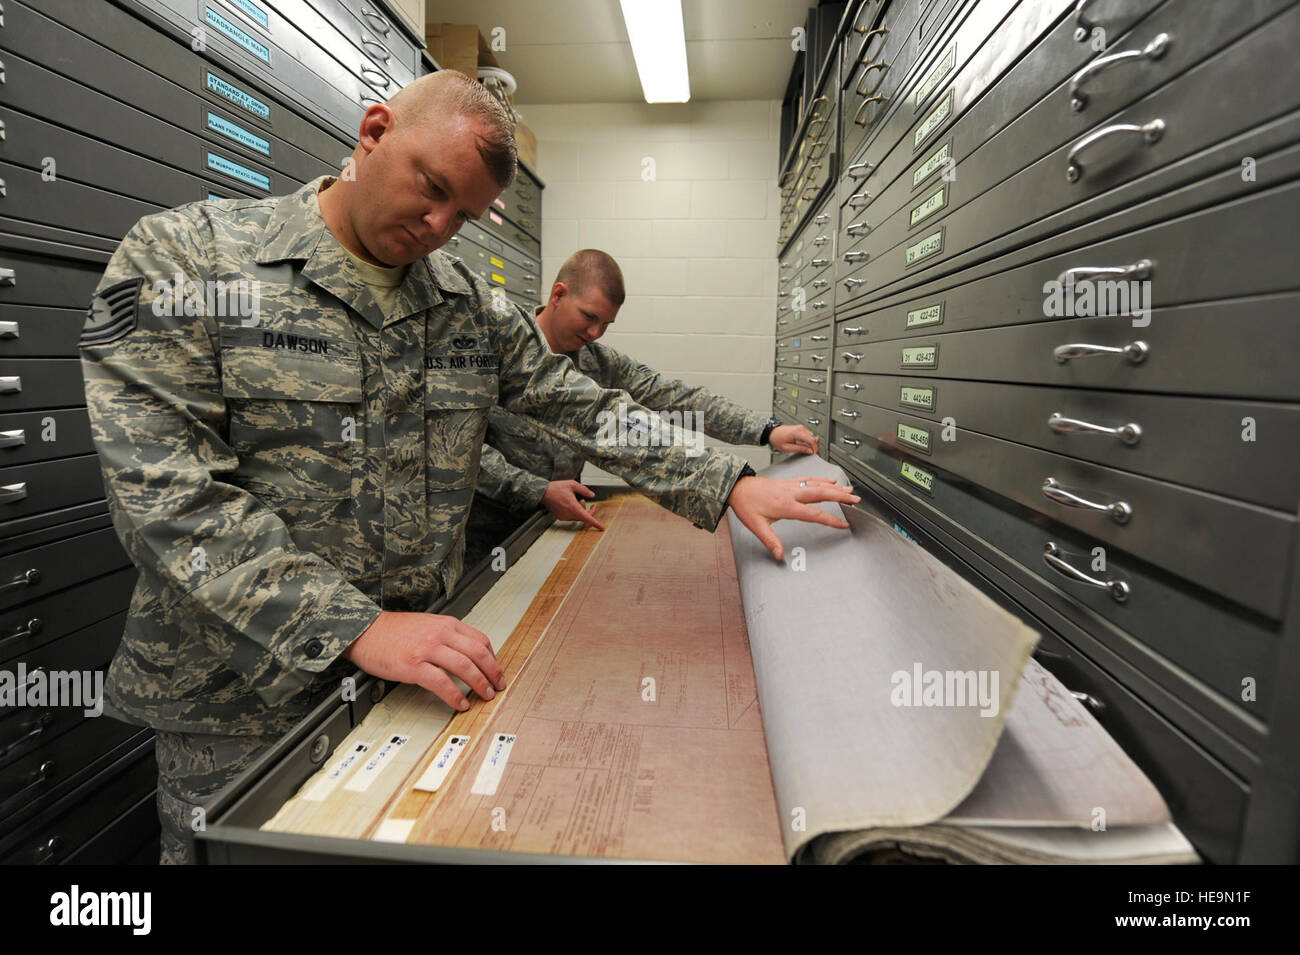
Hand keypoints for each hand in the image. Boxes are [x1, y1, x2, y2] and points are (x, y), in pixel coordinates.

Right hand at [343, 611, 506, 710]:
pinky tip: (460, 703)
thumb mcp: (427, 625)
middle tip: (498, 685)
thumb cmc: (393, 631)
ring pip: (464, 666)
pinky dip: (455, 695)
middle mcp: (440, 634)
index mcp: (446, 624)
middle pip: (478, 653)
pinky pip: (441, 682)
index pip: (480, 639)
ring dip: (479, 684)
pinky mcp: (413, 665)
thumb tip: (467, 654)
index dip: (493, 658)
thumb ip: (447, 635)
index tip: (496, 670)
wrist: (366, 631)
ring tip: (484, 695)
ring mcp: (427, 649)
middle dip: (493, 672)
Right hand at [542, 479, 605, 529]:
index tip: (601, 527)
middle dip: (590, 511)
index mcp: (573, 507)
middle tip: (593, 505)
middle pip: (584, 517)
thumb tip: (592, 495)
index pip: (588, 518)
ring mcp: (564, 516)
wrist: (543, 492)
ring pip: (578, 516)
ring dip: (582, 510)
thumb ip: (584, 490)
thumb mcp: (573, 485)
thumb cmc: (556, 488)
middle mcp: (569, 514)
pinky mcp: (561, 517)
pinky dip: (575, 511)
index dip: (596, 524)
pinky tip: (572, 503)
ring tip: (579, 500)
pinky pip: (572, 516)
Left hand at [726, 475, 858, 560]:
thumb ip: (770, 540)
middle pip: (821, 493)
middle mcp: (792, 493)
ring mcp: (791, 486)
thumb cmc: (746, 504)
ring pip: (818, 484)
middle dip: (840, 497)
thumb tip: (779, 555)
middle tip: (855, 500)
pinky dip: (823, 479)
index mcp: (786, 505)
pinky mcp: (789, 482)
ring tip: (850, 490)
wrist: (738, 486)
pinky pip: (810, 479)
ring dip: (835, 487)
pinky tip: (831, 480)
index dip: (830, 519)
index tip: (843, 524)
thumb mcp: (756, 525)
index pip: (813, 513)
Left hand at [768, 424, 818, 454]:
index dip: (815, 447)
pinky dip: (809, 440)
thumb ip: (800, 449)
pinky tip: (806, 444)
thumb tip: (809, 450)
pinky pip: (808, 434)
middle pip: (813, 437)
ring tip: (809, 449)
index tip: (815, 453)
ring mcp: (800, 427)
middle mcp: (800, 428)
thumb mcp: (787, 447)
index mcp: (797, 433)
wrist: (772, 432)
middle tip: (812, 452)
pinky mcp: (800, 428)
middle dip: (814, 445)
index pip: (811, 440)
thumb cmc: (777, 439)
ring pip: (811, 435)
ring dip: (811, 443)